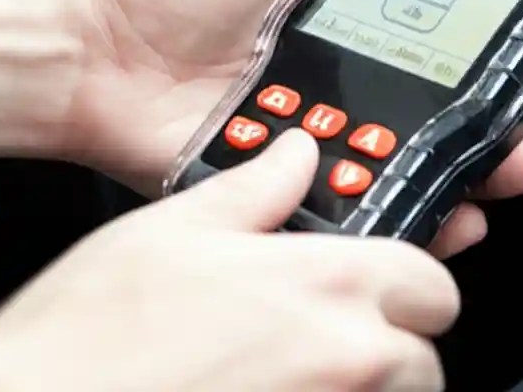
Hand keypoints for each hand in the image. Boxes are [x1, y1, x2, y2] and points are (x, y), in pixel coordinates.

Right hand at [0, 130, 456, 391]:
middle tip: (324, 342)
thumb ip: (255, 190)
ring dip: (361, 389)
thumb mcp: (171, 230)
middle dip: (388, 349)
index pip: (432, 285)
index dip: (409, 285)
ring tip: (291, 375)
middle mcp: (347, 357)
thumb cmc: (90, 334)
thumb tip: (297, 154)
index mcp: (327, 282)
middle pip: (422, 359)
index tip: (380, 293)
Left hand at [71, 0, 522, 256]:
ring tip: (519, 162)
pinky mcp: (298, 183)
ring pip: (431, 156)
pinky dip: (420, 216)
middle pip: (462, 95)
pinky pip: (372, 205)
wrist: (86, 45)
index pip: (460, 18)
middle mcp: (356, 67)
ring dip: (490, 165)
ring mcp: (332, 129)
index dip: (518, 33)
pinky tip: (456, 213)